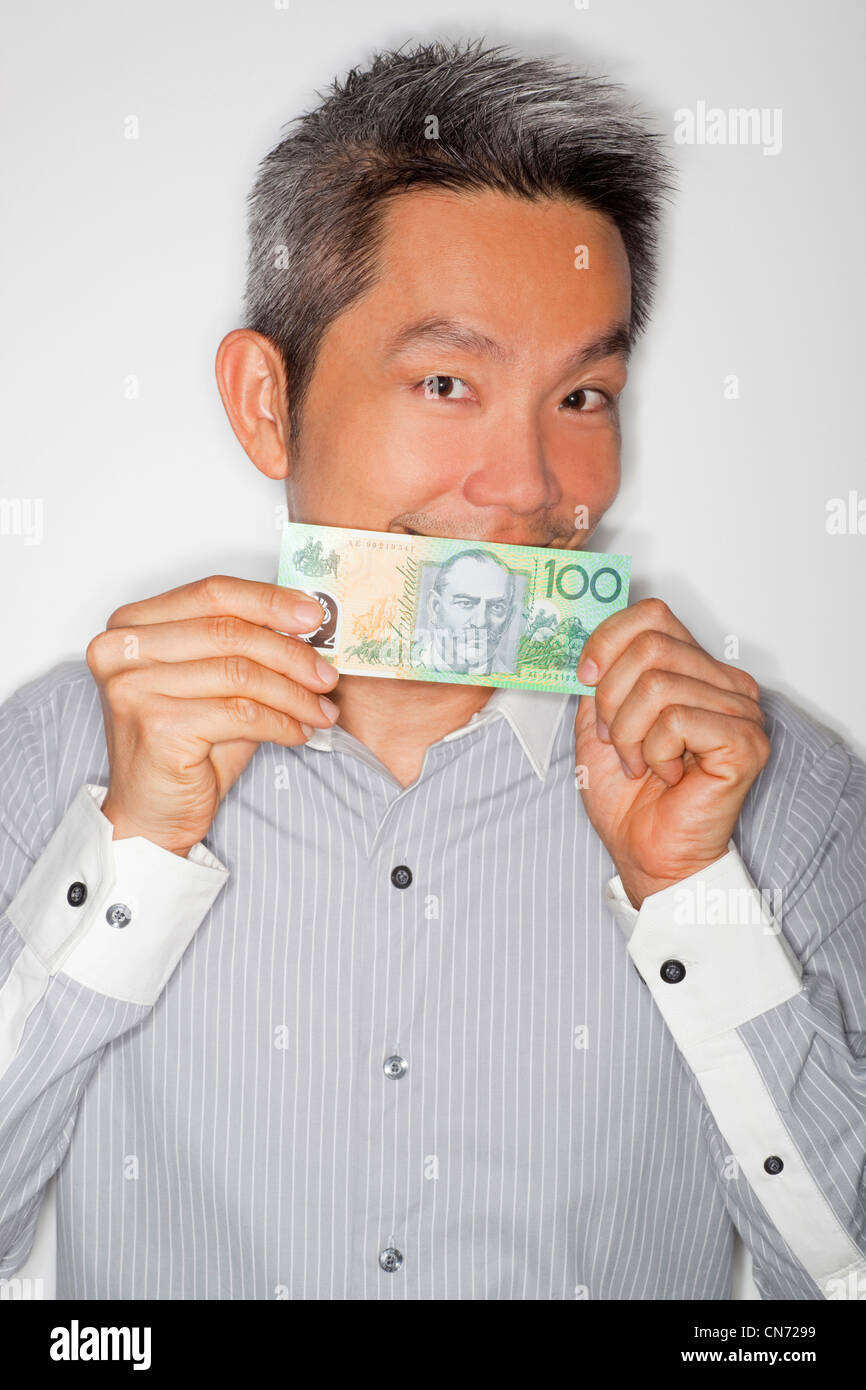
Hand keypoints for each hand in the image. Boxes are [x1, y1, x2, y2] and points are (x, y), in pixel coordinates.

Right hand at [86, 575, 339, 856]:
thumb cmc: (185, 746)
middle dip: (290, 654)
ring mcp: (134, 687)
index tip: (314, 614)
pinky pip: (242, 713)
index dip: (269, 601)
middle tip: (327, 675)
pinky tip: (298, 733)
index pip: (212, 593)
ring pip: (241, 674)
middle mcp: (122, 649)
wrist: (152, 814)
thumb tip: (306, 620)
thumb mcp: (215, 683)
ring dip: (293, 694)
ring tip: (320, 710)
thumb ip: (244, 646)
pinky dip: (281, 723)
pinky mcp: (157, 726)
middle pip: (229, 632)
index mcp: (131, 624)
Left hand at [574, 598, 769, 908]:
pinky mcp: (745, 743)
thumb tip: (584, 643)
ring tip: (641, 764)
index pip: (651, 615)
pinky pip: (676, 720)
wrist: (647, 854)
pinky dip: (655, 752)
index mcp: (693, 669)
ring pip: (657, 684)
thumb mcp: (598, 724)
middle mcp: (724, 683)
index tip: (585, 679)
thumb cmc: (630, 798)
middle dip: (612, 698)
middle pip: (650, 645)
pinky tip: (667, 774)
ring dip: (630, 735)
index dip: (607, 641)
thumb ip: (599, 678)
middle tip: (616, 740)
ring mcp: (741, 711)